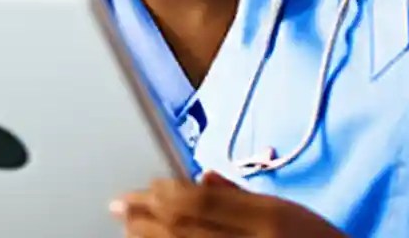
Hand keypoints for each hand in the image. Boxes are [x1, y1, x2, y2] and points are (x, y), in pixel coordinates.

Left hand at [111, 171, 345, 237]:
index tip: (146, 187)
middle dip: (146, 214)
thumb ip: (243, 195)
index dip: (166, 192)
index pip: (203, 201)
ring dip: (150, 237)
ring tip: (128, 227)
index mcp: (269, 216)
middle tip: (120, 205)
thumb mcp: (288, 210)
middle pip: (185, 227)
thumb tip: (204, 176)